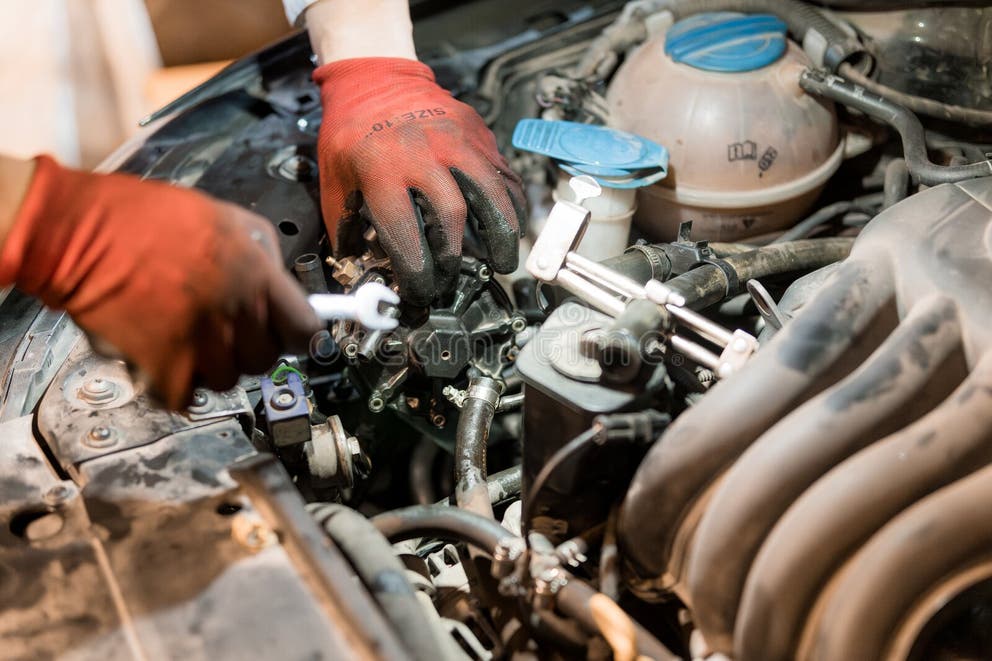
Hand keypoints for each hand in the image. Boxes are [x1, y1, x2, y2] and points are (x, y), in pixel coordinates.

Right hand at [0, 156, 320, 408]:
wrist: (78, 235)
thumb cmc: (142, 218)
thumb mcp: (224, 216)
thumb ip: (261, 252)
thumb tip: (278, 279)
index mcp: (255, 274)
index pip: (305, 329)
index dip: (300, 336)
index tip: (296, 340)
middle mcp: (235, 311)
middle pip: (266, 359)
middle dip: (248, 348)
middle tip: (224, 331)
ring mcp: (202, 342)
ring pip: (228, 379)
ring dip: (210, 366)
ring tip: (185, 336)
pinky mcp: (167, 368)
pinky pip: (187, 397)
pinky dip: (174, 386)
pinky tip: (163, 357)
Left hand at [313, 58, 525, 304]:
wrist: (375, 78)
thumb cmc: (352, 132)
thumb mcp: (335, 179)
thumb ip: (345, 227)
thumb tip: (358, 270)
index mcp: (382, 167)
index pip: (405, 233)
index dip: (416, 273)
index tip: (420, 293)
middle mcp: (424, 152)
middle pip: (452, 217)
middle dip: (454, 260)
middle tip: (452, 281)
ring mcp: (457, 140)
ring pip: (492, 194)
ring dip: (501, 236)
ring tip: (501, 263)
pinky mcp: (478, 134)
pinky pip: (504, 175)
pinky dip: (511, 206)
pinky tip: (510, 227)